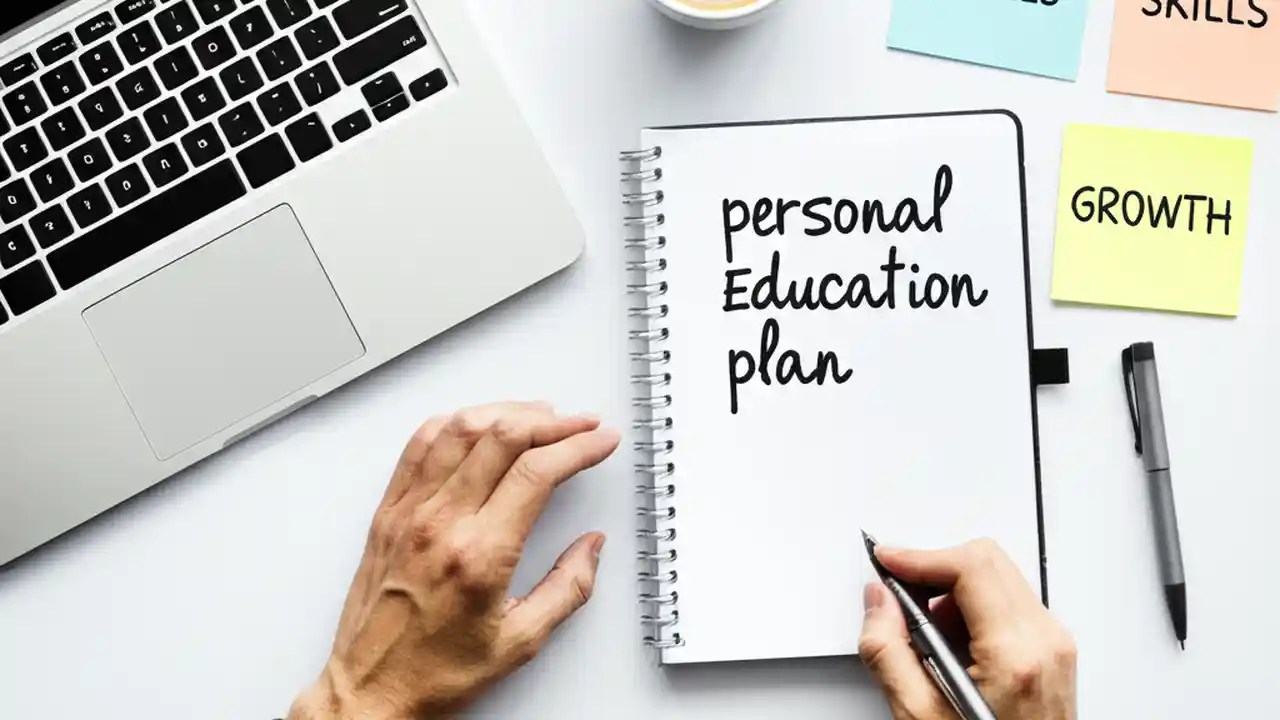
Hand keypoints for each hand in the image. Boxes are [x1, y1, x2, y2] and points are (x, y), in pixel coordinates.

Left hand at [288, 402, 620, 719]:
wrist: (369, 690)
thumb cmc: (434, 672)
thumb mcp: (520, 642)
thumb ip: (567, 589)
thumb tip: (592, 548)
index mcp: (480, 555)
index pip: (537, 473)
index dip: (578, 447)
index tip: (600, 441)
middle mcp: (441, 524)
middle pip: (502, 438)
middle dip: (552, 422)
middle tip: (579, 424)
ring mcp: (409, 513)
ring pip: (459, 430)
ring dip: (505, 412)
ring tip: (536, 415)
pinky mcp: (387, 513)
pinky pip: (418, 446)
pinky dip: (453, 422)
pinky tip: (474, 423)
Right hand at [858, 539, 1076, 719]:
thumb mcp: (918, 716)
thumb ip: (888, 651)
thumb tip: (878, 604)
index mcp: (1015, 653)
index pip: (970, 566)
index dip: (920, 557)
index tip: (889, 562)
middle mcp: (1045, 641)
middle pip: (986, 561)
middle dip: (935, 571)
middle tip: (901, 597)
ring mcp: (1054, 645)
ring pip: (997, 578)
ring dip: (953, 594)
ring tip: (928, 639)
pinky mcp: (1052, 651)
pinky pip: (1008, 604)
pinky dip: (972, 612)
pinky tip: (952, 648)